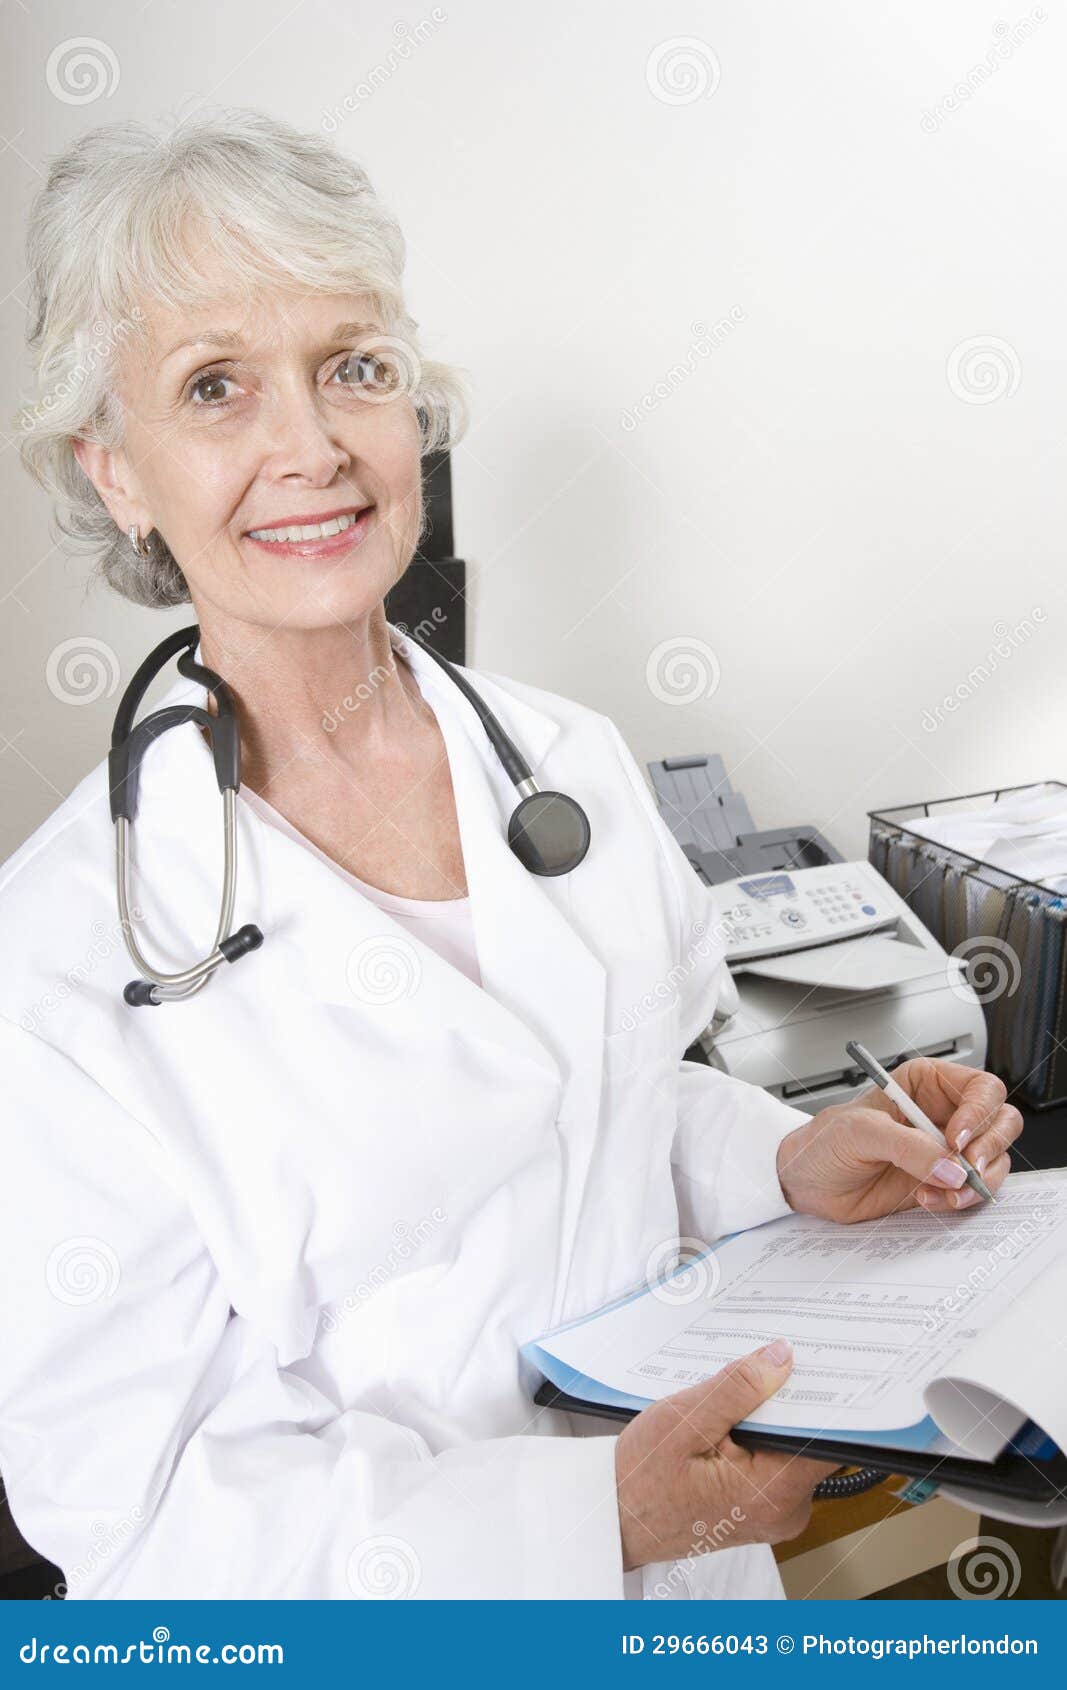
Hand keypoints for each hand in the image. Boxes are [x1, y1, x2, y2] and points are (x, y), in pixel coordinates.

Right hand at [614, 1339, 837, 1571]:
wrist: (617, 1519)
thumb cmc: (641, 1478)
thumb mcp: (683, 1420)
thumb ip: (737, 1389)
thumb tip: (781, 1358)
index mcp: (771, 1493)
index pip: (828, 1440)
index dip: (830, 1399)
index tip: (825, 1362)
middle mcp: (784, 1510)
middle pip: (812, 1440)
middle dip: (790, 1399)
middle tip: (768, 1361)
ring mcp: (776, 1512)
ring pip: (794, 1447)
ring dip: (772, 1416)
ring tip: (738, 1393)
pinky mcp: (765, 1507)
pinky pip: (778, 1461)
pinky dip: (762, 1435)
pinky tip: (732, 1418)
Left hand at [775, 1058, 1022, 1223]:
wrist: (806, 1182)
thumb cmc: (824, 1142)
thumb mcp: (859, 1133)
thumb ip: (907, 1147)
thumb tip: (951, 1167)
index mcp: (926, 1084)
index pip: (980, 1087)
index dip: (979, 1112)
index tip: (956, 1139)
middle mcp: (944, 1114)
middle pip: (1001, 1121)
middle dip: (989, 1148)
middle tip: (965, 1169)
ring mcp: (947, 1150)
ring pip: (996, 1159)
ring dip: (977, 1180)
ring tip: (941, 1192)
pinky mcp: (944, 1182)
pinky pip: (976, 1190)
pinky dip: (962, 1199)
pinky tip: (930, 1199)